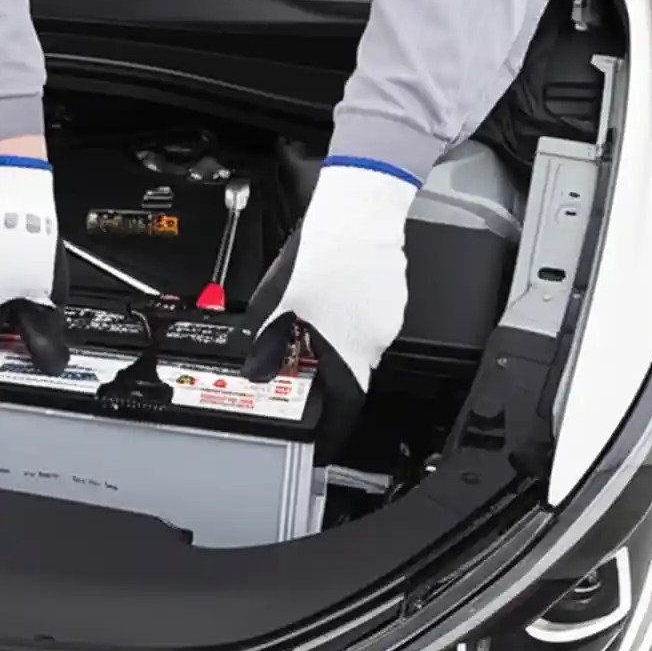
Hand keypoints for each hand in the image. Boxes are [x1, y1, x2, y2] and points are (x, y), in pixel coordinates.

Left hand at [242, 161, 415, 440]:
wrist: (358, 211)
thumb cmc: (321, 254)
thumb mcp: (277, 305)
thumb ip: (268, 344)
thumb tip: (258, 371)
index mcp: (347, 351)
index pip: (345, 407)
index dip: (332, 428)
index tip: (324, 439)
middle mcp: (374, 341)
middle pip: (348, 371)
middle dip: (324, 369)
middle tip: (300, 354)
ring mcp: (387, 318)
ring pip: (357, 342)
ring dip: (335, 337)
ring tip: (311, 311)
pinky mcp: (393, 296)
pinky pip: (368, 317)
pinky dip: (348, 314)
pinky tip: (332, 291)